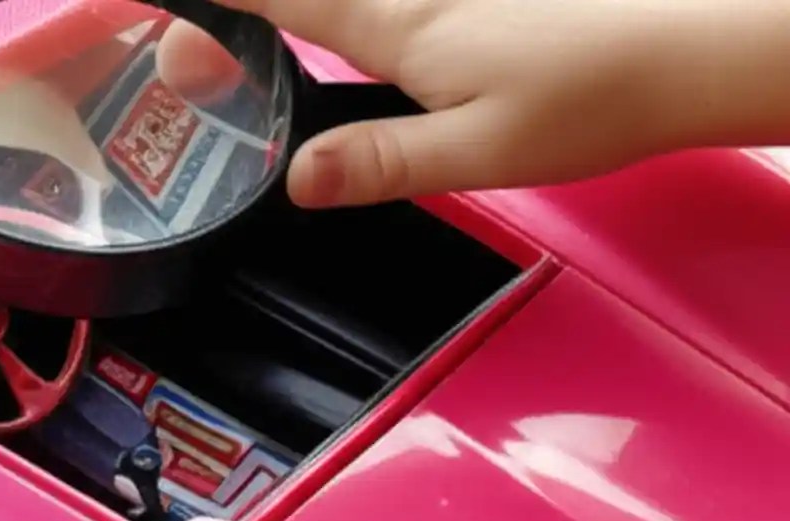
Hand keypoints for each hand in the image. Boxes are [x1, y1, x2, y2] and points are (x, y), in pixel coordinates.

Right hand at [160, 0, 789, 206]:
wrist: (691, 43)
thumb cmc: (594, 95)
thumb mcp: (477, 151)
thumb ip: (380, 161)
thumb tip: (296, 181)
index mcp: (393, 23)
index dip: (207, 1)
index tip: (152, 6)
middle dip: (230, 14)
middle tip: (189, 48)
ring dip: (282, 16)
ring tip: (240, 42)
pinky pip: (371, 5)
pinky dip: (329, 19)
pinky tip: (324, 37)